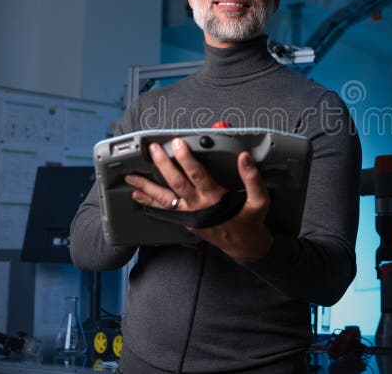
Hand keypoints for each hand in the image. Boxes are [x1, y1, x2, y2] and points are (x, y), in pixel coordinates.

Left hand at [124, 138, 272, 262]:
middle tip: (152, 151)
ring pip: (164, 199)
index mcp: (215, 199)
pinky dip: (151, 203)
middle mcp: (198, 206)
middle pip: (175, 183)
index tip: (177, 144)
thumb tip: (244, 158)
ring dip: (147, 187)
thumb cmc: (250, 222)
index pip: (197, 174)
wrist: (244, 247)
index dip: (185, 158)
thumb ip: (252, 178)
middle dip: (162, 165)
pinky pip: (165, 210)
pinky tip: (140, 197)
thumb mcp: (259, 200)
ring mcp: (189, 216)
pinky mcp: (186, 222)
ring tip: (132, 178)